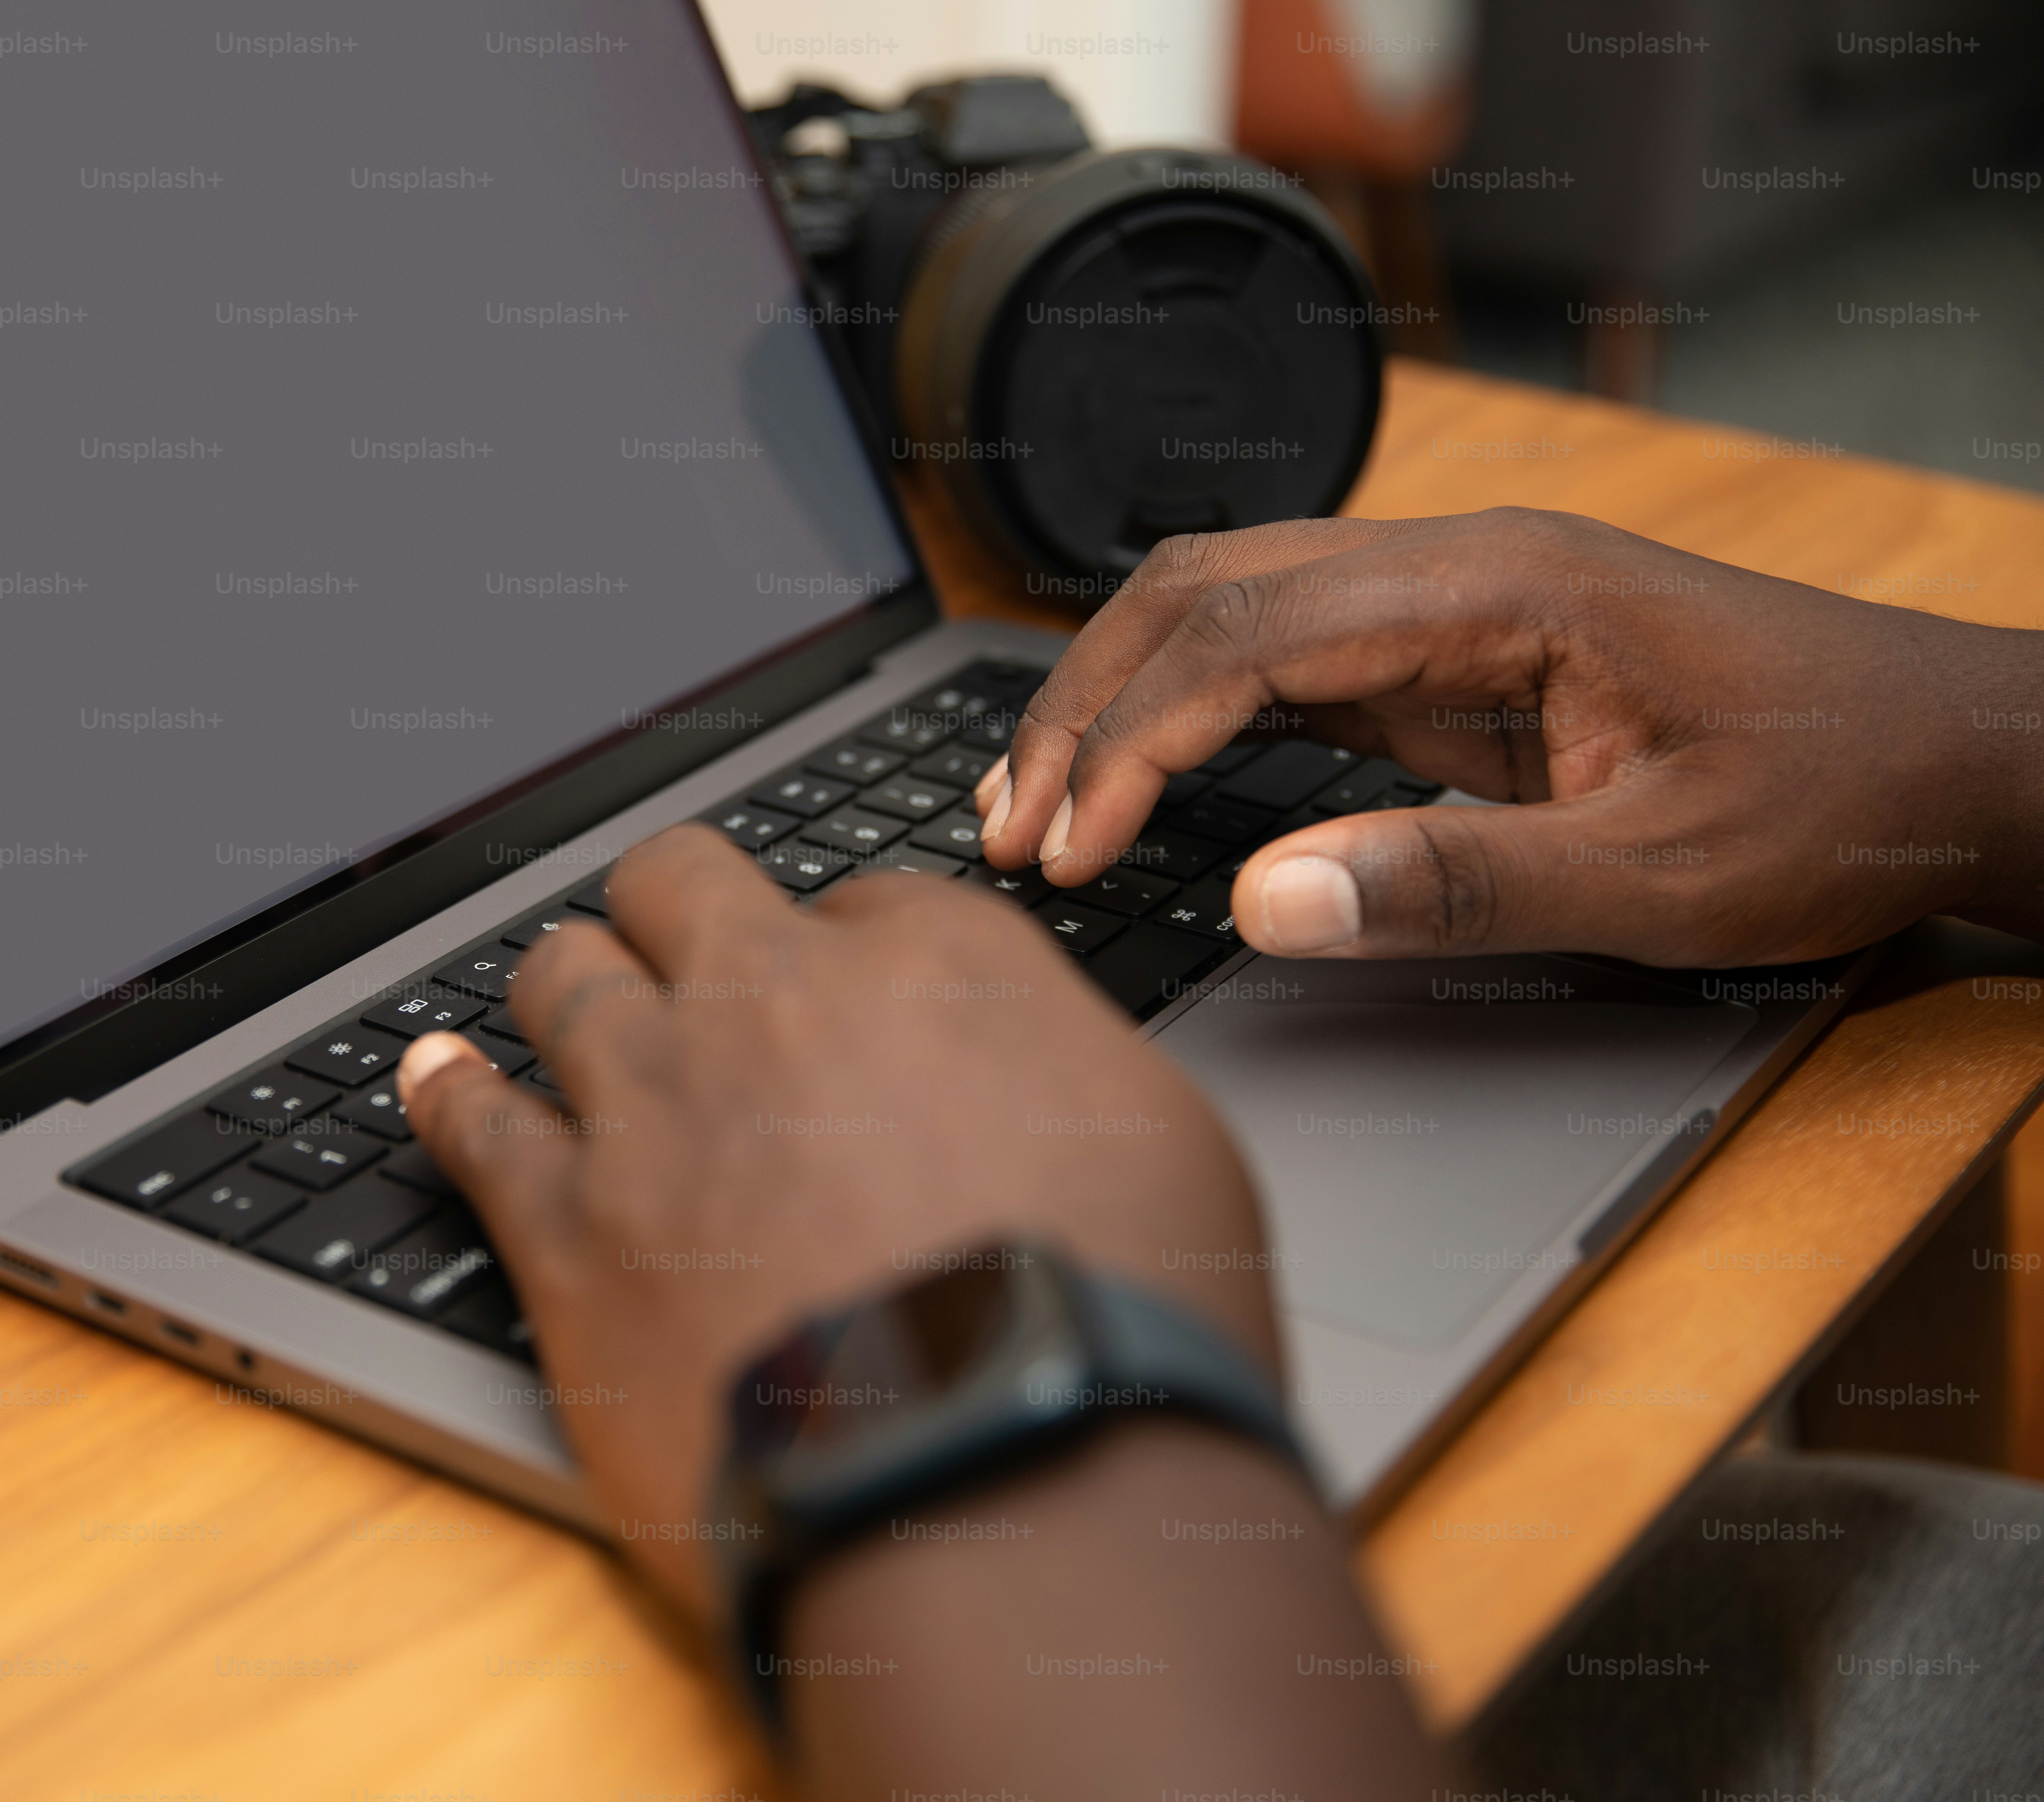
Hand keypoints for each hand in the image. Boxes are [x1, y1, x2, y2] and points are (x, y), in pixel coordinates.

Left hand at [392, 826, 1268, 1615]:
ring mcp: (656, 1109)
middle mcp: (777, 1003)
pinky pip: (474, 1123)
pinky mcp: (569, 1232)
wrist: (1003, 1482)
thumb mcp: (1165, 1145)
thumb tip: (1020, 1071)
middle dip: (679, 913)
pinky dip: (447, 1090)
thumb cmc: (1117, 1328)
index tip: (838, 998)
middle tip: (682, 959)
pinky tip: (432, 1075)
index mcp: (935, 964)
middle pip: (679, 884)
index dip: (840, 948)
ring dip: (573, 986)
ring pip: (562, 976)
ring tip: (566, 1003)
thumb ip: (1061, 1066)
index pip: (856, 896)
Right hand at [975, 508, 2043, 964]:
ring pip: (1229, 609)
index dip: (1134, 741)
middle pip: (1207, 590)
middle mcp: (1456, 567)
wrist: (1950, 759)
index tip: (1067, 843)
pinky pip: (1286, 662)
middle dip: (1089, 703)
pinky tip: (1143, 783)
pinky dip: (1193, 718)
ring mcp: (1451, 606)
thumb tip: (1264, 901)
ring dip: (1123, 698)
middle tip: (1010, 824)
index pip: (1248, 636)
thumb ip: (1455, 883)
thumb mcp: (1658, 874)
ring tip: (1037, 799)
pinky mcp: (1454, 657)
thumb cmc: (1832, 798)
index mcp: (1496, 586)